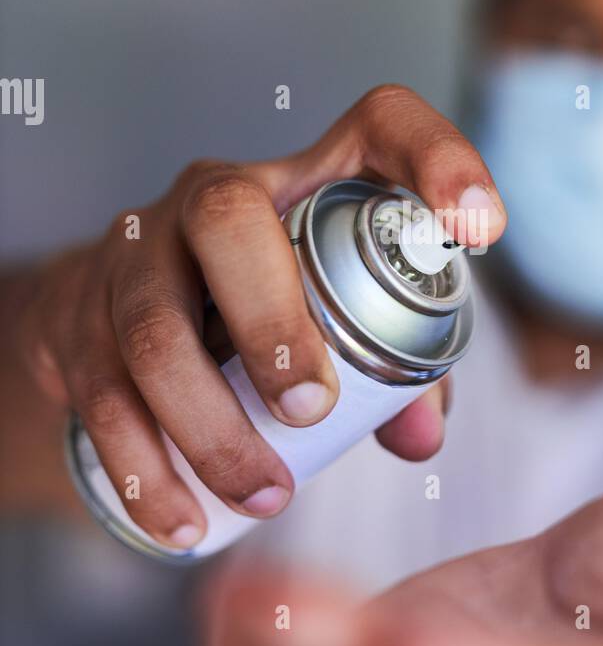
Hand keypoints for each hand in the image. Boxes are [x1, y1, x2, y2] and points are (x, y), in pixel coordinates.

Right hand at [19, 86, 504, 548]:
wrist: (115, 312)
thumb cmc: (259, 310)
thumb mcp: (334, 317)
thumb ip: (395, 374)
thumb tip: (421, 436)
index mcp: (306, 182)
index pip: (381, 124)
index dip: (438, 159)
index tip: (480, 228)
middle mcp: (213, 196)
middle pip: (228, 217)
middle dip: (271, 321)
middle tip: (312, 411)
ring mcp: (137, 251)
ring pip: (154, 326)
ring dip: (210, 425)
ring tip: (266, 493)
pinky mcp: (79, 316)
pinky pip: (103, 396)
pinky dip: (145, 471)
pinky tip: (182, 521)